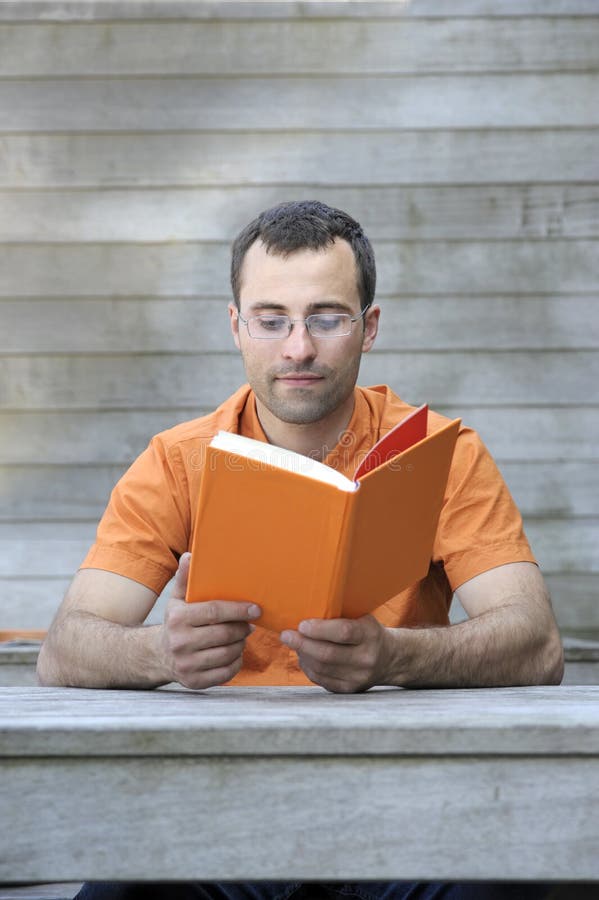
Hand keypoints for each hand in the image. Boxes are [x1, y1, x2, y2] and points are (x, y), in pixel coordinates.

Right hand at [161, 552, 260, 688]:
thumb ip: (185, 578)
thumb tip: (190, 555)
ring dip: (240, 644)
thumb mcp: (177, 598)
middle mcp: (180, 643)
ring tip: (241, 636)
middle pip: (225, 634)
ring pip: (228, 653)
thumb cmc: (176, 621)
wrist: (158, 654)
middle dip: (242, 628)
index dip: (238, 610)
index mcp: (177, 619)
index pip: (215, 612)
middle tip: (249, 623)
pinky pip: (226, 672)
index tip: (256, 609)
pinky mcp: (195, 682)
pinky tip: (234, 652)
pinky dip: (236, 661)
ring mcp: (187, 665)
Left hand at [280, 614, 392, 692]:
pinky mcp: (349, 689)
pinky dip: (308, 668)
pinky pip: (322, 680)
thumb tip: (303, 610)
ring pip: (322, 669)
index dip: (319, 629)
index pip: (343, 632)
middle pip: (328, 654)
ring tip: (293, 643)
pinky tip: (303, 657)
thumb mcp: (362, 618)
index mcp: (370, 635)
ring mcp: (358, 677)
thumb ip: (339, 616)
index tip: (301, 624)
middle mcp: (366, 658)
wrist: (390, 658)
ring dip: (302, 655)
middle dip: (302, 644)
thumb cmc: (367, 631)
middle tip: (286, 635)